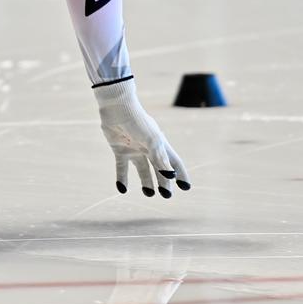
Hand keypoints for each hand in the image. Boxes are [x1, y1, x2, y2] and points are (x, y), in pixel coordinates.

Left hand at [94, 78, 190, 196]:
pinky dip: (122, 178)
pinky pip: (122, 167)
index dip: (181, 174)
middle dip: (164, 182)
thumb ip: (161, 159)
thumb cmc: (137, 121)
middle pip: (159, 168)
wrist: (117, 107)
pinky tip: (122, 190)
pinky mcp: (120, 149)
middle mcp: (148, 148)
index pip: (174, 162)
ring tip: (149, 194)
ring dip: (146, 182)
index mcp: (160, 144)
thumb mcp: (152, 141)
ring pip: (142, 169)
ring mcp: (134, 149)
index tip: (186, 188)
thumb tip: (170, 176)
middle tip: (167, 196)